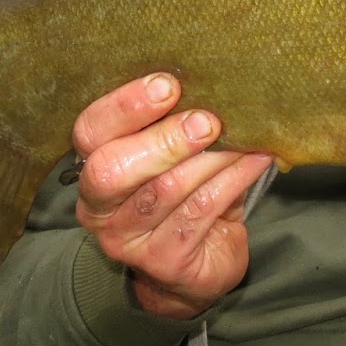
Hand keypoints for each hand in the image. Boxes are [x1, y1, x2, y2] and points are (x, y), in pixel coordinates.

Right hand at [71, 73, 273, 319]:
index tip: (168, 85)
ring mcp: (128, 240)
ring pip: (165, 190)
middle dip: (162, 140)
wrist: (195, 266)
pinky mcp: (165, 261)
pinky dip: (233, 180)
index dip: (124, 106)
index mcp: (92, 167)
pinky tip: (255, 161)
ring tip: (244, 139)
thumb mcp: (169, 155)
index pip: (90, 131)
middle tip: (207, 122)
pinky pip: (201, 210)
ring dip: (211, 159)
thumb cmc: (183, 192)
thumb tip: (211, 80)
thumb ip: (173, 123)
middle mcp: (99, 207)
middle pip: (112, 169)